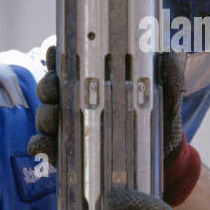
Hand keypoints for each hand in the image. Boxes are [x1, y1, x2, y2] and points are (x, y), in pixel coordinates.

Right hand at [28, 46, 185, 171]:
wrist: (164, 156)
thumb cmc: (161, 119)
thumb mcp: (167, 96)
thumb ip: (169, 76)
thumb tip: (170, 55)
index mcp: (97, 82)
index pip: (70, 65)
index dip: (57, 57)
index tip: (55, 53)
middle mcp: (79, 101)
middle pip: (51, 88)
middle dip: (47, 86)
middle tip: (54, 90)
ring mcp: (72, 127)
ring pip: (46, 116)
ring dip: (44, 116)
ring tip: (53, 119)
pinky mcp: (68, 152)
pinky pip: (46, 148)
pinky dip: (40, 146)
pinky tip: (43, 147)